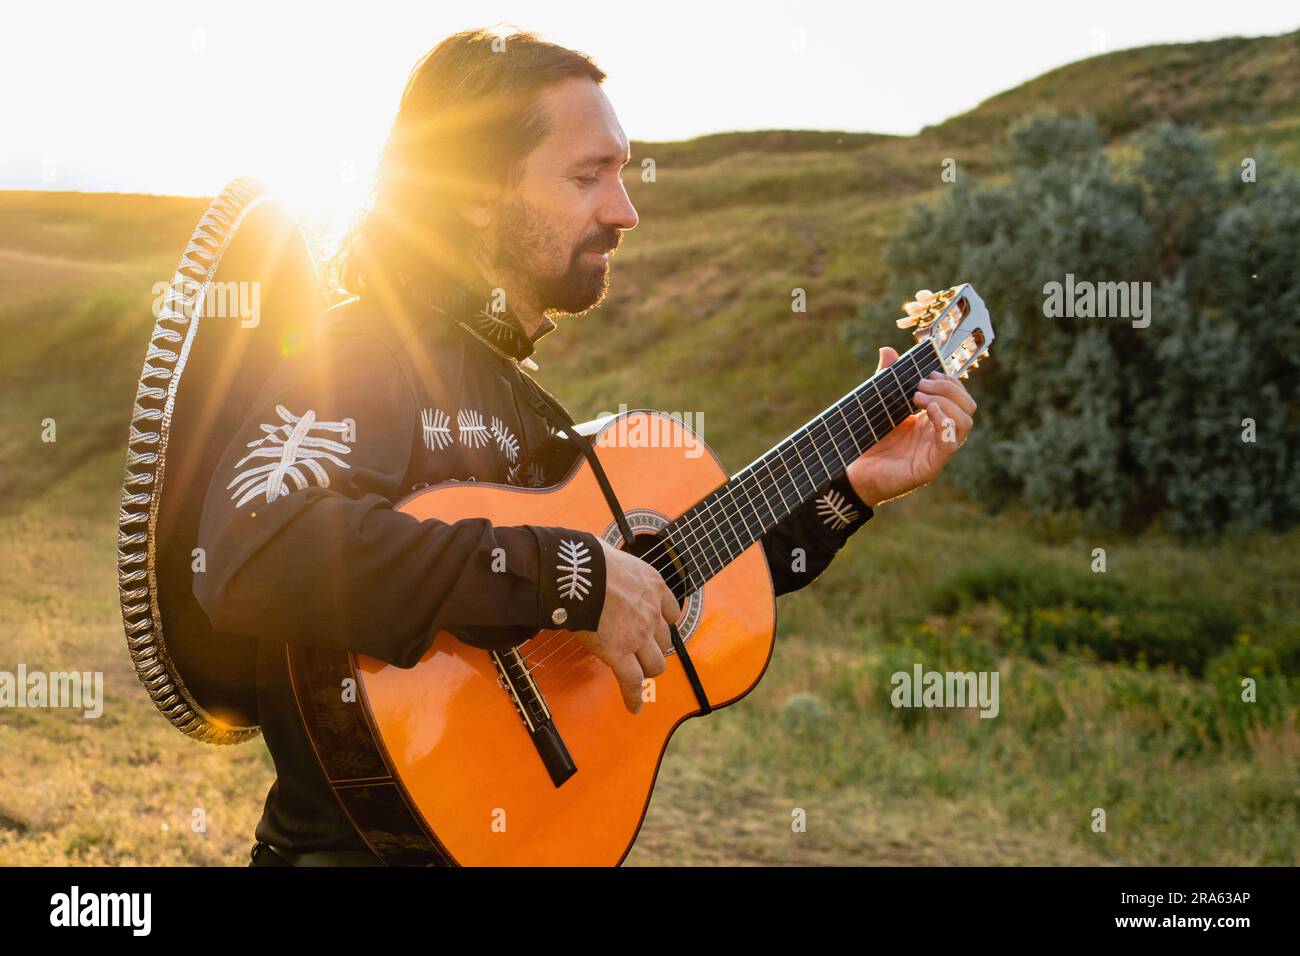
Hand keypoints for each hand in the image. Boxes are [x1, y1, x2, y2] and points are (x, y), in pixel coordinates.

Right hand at [581, 541, 679, 713]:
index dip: (664, 622)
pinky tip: (635, 708)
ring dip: (647, 670)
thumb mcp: (615, 557)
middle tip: (642, 652)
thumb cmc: (589, 560)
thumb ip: (618, 570)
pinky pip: (632, 682)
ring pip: (655, 665)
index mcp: (653, 586)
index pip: (671, 611)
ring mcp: (639, 636)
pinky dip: (634, 697)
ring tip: (638, 675)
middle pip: (664, 641)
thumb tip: (598, 564)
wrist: (580, 573)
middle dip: (654, 648)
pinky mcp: (620, 654)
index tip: (658, 627)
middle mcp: (652, 613)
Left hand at [845, 290, 977, 507]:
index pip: (959, 397)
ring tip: (918, 397)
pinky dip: (944, 422)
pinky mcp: (929, 468)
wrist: (850, 473)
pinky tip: (927, 411)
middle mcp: (939, 435)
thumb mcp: (878, 405)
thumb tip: (888, 350)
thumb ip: (886, 379)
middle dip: (949, 388)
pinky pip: (950, 443)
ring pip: (965, 423)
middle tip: (921, 385)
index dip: (950, 381)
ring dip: (946, 402)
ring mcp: (937, 452)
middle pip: (968, 407)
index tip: (928, 373)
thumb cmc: (865, 441)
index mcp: (931, 420)